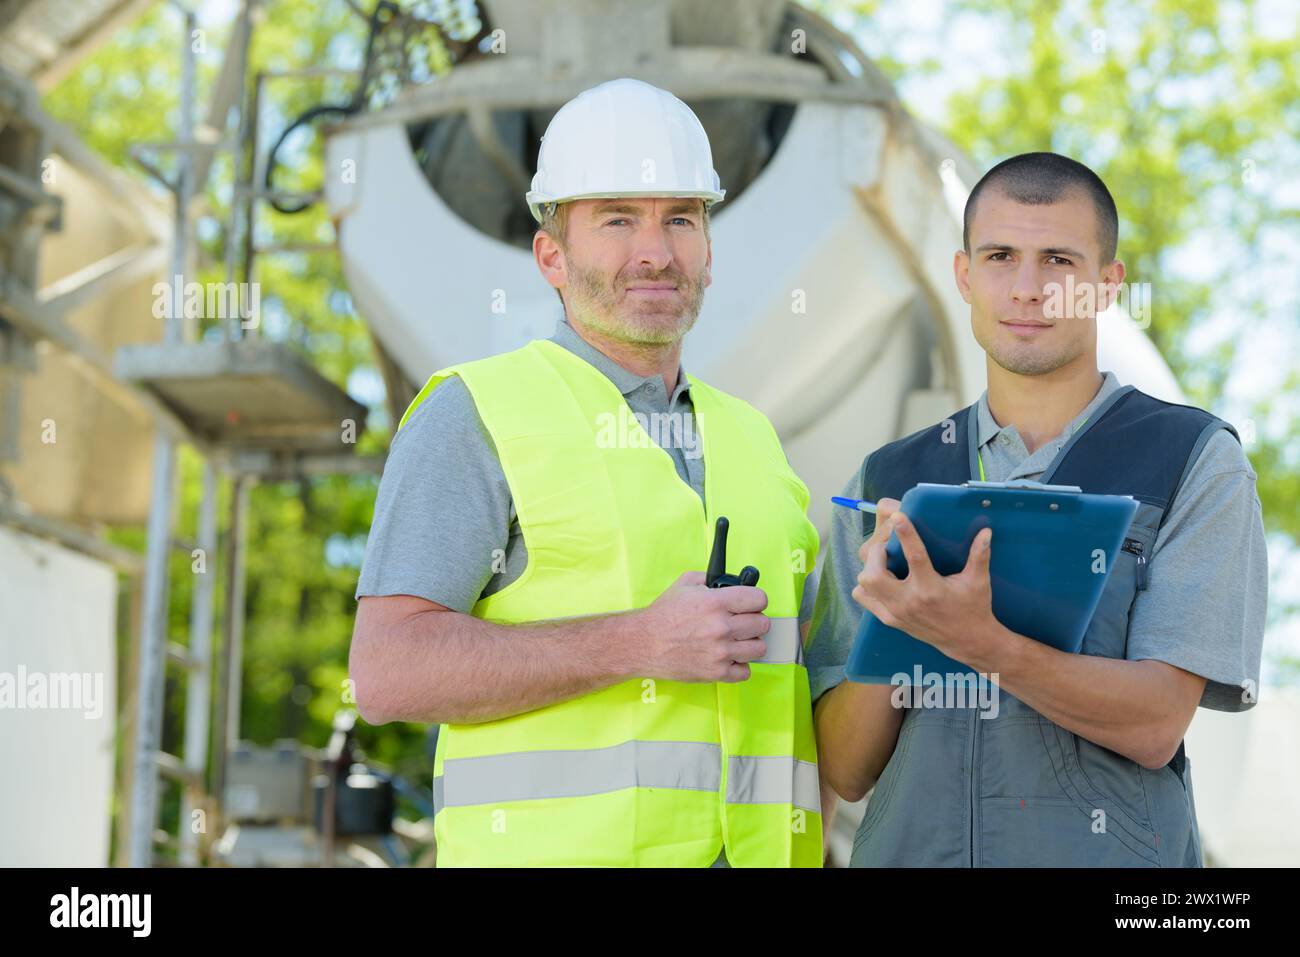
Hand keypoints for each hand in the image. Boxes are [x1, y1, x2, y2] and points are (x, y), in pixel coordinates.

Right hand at [631, 572, 770, 682]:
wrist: (644, 643)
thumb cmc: (663, 615)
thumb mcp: (685, 583)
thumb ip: (711, 579)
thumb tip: (732, 580)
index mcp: (715, 603)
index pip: (759, 599)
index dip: (755, 600)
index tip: (750, 604)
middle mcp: (721, 627)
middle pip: (763, 624)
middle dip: (754, 621)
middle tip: (742, 622)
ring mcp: (720, 652)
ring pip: (759, 648)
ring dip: (750, 643)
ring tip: (736, 640)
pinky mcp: (716, 672)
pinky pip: (746, 671)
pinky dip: (740, 665)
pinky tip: (729, 657)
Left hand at [852, 510, 999, 667]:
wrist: (967, 641)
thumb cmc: (973, 608)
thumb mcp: (978, 582)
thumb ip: (980, 555)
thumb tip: (986, 532)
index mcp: (931, 589)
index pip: (915, 557)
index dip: (906, 534)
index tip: (898, 516)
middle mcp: (909, 601)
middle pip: (874, 574)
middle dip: (877, 553)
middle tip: (888, 545)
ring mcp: (896, 612)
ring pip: (865, 586)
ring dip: (869, 569)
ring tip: (883, 561)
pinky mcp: (890, 620)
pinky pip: (865, 599)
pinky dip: (866, 586)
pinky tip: (881, 579)